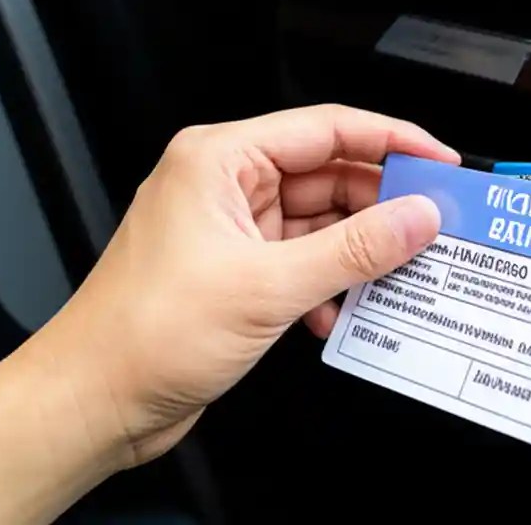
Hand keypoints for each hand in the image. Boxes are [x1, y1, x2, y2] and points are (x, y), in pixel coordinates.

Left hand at [65, 104, 458, 461]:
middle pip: (330, 174)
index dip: (391, 140)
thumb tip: (416, 218)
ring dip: (359, 251)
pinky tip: (342, 312)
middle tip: (434, 224)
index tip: (438, 160)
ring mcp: (232, 230)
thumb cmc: (143, 334)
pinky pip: (306, 260)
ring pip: (322, 222)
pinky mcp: (238, 271)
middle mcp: (225, 185)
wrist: (92, 402)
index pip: (326, 128)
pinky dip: (332, 283)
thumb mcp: (268, 287)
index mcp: (219, 160)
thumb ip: (354, 249)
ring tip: (400, 271)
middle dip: (382, 203)